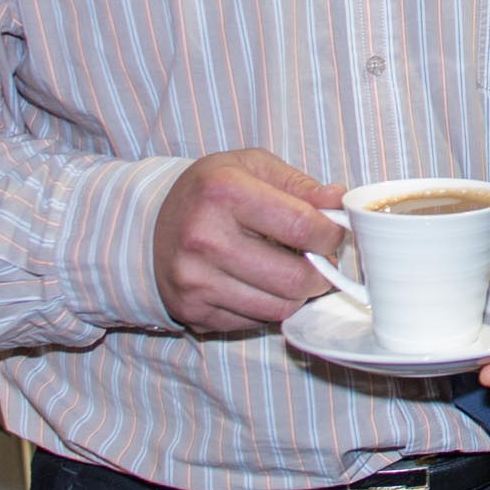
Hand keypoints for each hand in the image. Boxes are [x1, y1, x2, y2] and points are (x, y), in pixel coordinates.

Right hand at [151, 149, 346, 332]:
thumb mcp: (252, 167)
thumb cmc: (211, 191)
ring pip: (278, 308)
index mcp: (223, 192)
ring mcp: (195, 281)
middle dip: (321, 274)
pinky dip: (269, 307)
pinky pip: (254, 322)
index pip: (302, 226)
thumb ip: (300, 185)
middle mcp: (204, 238)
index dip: (331, 235)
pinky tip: (262, 285)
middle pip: (293, 278)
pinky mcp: (192, 311)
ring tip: (292, 271)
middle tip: (320, 262)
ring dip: (298, 294)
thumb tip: (339, 200)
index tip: (333, 234)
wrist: (149, 225)